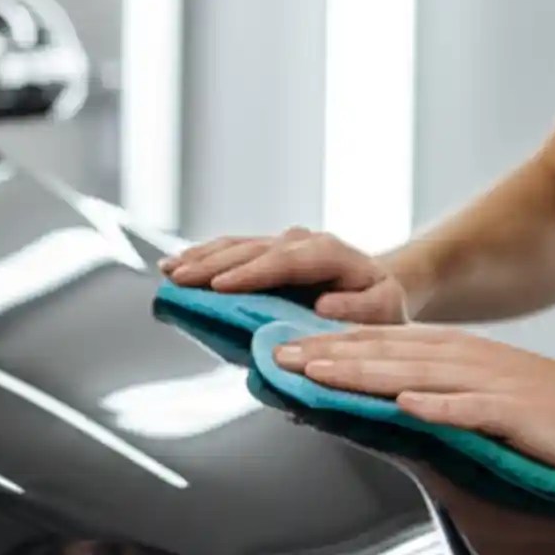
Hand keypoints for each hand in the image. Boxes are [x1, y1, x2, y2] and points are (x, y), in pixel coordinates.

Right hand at [159, 228, 410, 323]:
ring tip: (168, 271)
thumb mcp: (385, 313)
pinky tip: (174, 264)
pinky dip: (201, 257)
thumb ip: (362, 310)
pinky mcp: (264, 253)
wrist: (377, 292)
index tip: (222, 286)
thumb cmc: (381, 309)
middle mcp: (303, 241)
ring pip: (235, 245)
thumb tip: (325, 307)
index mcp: (332, 254)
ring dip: (200, 257)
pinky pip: (229, 251)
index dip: (253, 272)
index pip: (288, 260)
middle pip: (253, 248)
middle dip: (214, 263)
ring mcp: (280, 243)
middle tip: (180, 277)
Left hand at [273, 326, 554, 481]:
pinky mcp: (515, 412)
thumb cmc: (542, 409)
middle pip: (384, 354)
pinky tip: (405, 406)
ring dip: (363, 373)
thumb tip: (375, 397)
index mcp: (450, 352)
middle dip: (326, 356)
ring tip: (318, 373)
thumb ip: (427, 389)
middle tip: (277, 357)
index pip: (378, 343)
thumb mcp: (476, 391)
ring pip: (414, 375)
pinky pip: (471, 409)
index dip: (327, 345)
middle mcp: (462, 359)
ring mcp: (488, 383)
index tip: (279, 350)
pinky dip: (438, 407)